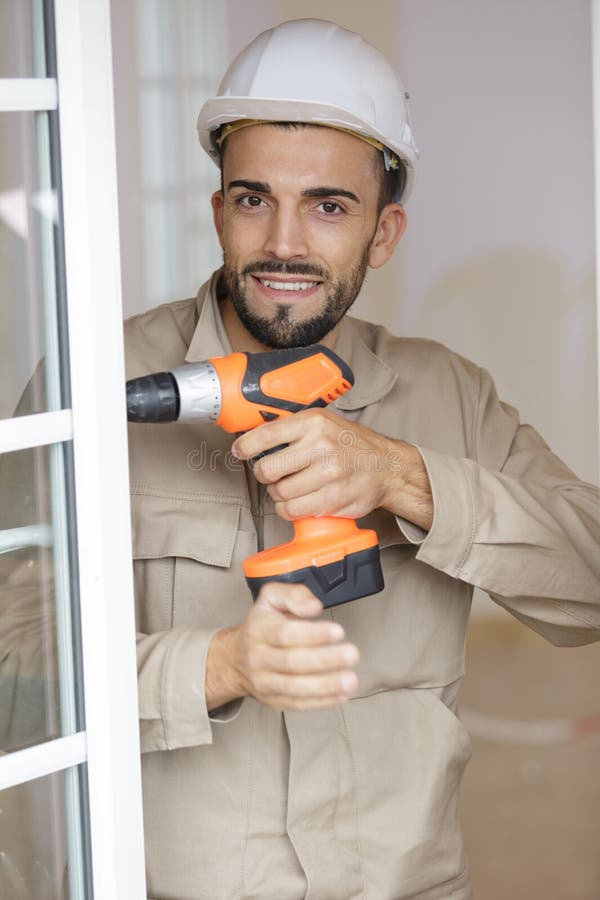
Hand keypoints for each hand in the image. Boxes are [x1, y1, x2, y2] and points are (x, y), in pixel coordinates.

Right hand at [207, 582, 359, 711]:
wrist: (235, 659)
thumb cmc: (261, 626)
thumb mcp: (270, 598)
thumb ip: (293, 595)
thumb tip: (313, 606)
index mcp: (259, 630)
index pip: (285, 634)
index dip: (313, 634)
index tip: (338, 631)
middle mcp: (259, 658)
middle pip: (292, 662)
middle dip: (325, 660)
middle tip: (351, 654)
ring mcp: (265, 682)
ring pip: (295, 687)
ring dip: (326, 685)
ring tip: (350, 680)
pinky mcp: (274, 700)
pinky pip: (299, 704)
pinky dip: (323, 701)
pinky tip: (342, 695)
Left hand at [231, 408, 433, 528]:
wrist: (388, 467)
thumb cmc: (352, 444)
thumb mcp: (324, 422)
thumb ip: (293, 427)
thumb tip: (255, 435)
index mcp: (314, 423)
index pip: (266, 435)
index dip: (245, 447)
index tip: (240, 452)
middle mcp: (321, 446)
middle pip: (268, 469)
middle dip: (265, 475)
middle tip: (274, 474)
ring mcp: (328, 474)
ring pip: (279, 493)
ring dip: (278, 495)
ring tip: (290, 487)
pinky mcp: (333, 498)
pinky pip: (293, 511)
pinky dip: (289, 510)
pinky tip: (298, 502)